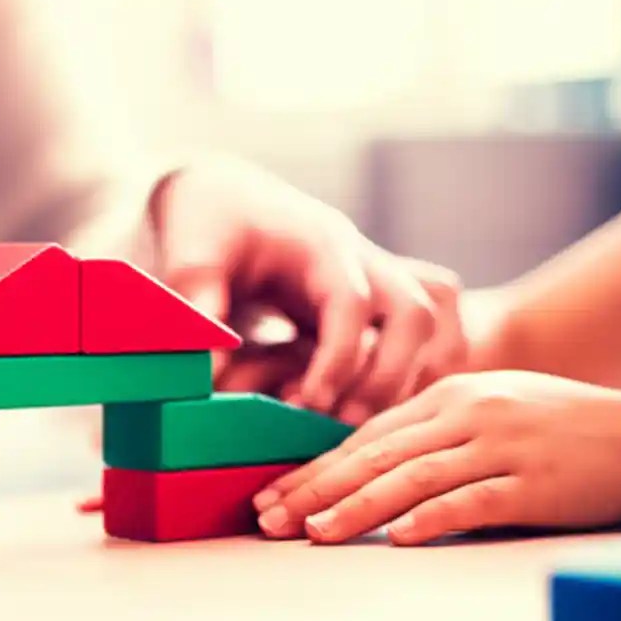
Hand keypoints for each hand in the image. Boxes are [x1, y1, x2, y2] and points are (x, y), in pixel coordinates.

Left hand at [151, 156, 465, 423]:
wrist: (224, 195)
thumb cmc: (209, 218)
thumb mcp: (194, 251)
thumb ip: (200, 302)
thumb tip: (206, 372)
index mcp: (321, 244)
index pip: (353, 302)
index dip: (339, 357)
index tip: (311, 403)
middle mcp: (360, 260)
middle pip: (414, 313)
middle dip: (388, 374)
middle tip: (342, 423)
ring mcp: (372, 280)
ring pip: (426, 328)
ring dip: (403, 379)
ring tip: (349, 425)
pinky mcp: (368, 305)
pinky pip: (419, 340)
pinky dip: (406, 376)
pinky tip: (359, 411)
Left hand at [252, 371, 620, 544]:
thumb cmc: (559, 424)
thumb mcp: (487, 407)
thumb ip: (431, 428)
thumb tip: (365, 460)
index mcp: (448, 395)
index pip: (366, 435)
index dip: (315, 466)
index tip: (272, 493)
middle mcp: (467, 414)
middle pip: (375, 454)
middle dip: (316, 488)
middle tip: (269, 518)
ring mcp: (499, 447)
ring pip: (412, 478)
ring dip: (357, 507)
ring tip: (314, 532)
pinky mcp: (533, 483)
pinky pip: (473, 501)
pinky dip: (431, 519)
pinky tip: (396, 538)